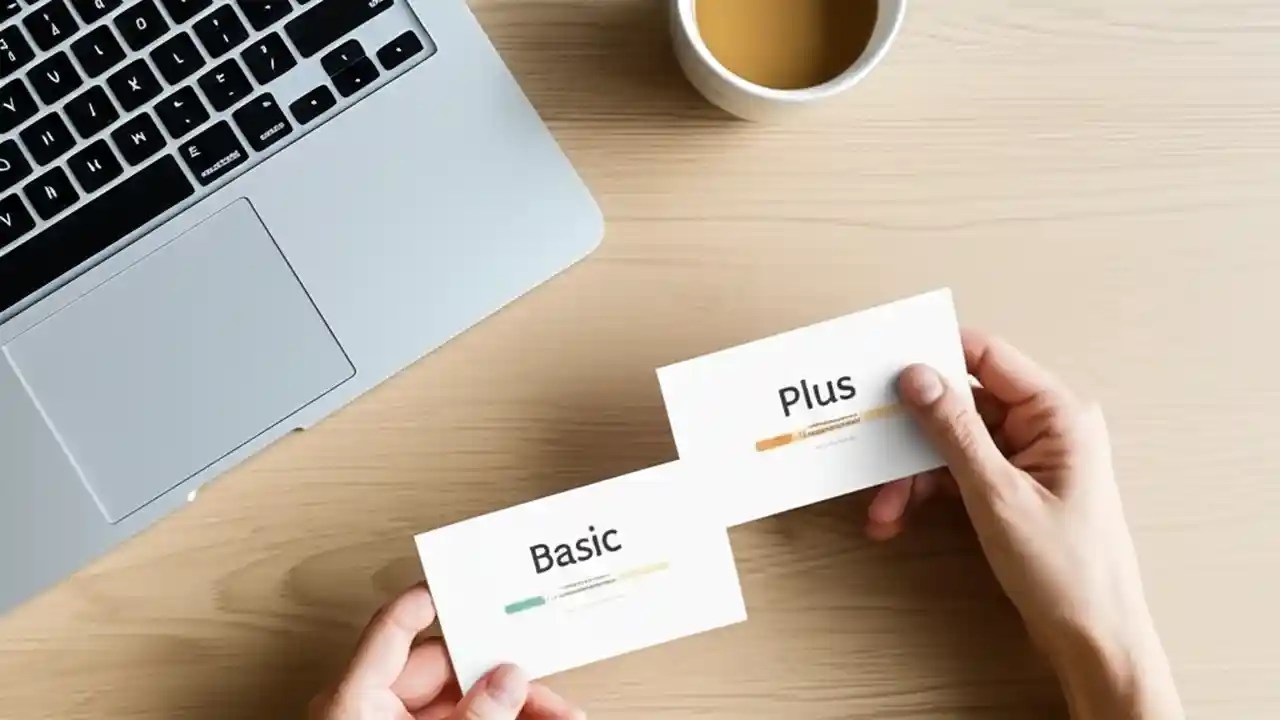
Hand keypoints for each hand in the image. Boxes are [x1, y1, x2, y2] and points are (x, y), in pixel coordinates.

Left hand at [309, 585, 584, 719]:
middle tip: (546, 681)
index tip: (471, 582)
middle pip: (442, 669)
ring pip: (456, 704)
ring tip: (561, 715)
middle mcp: (367, 708)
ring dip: (509, 707)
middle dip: (502, 673)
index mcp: (356, 694)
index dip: (433, 595)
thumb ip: (476, 714)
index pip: (396, 623)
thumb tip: (509, 677)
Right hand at [869, 330, 1181, 718]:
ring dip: (912, 474)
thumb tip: (917, 375)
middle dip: (911, 435)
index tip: (883, 367)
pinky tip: (898, 518)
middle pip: (961, 404)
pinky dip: (927, 493)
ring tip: (883, 509)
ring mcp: (1029, 457)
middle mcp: (1045, 426)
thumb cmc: (1066, 571)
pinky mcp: (1014, 486)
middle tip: (868, 452)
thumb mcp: (996, 495)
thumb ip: (954, 429)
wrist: (1094, 640)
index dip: (934, 354)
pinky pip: (959, 472)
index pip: (986, 356)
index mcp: (1058, 413)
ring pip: (952, 443)